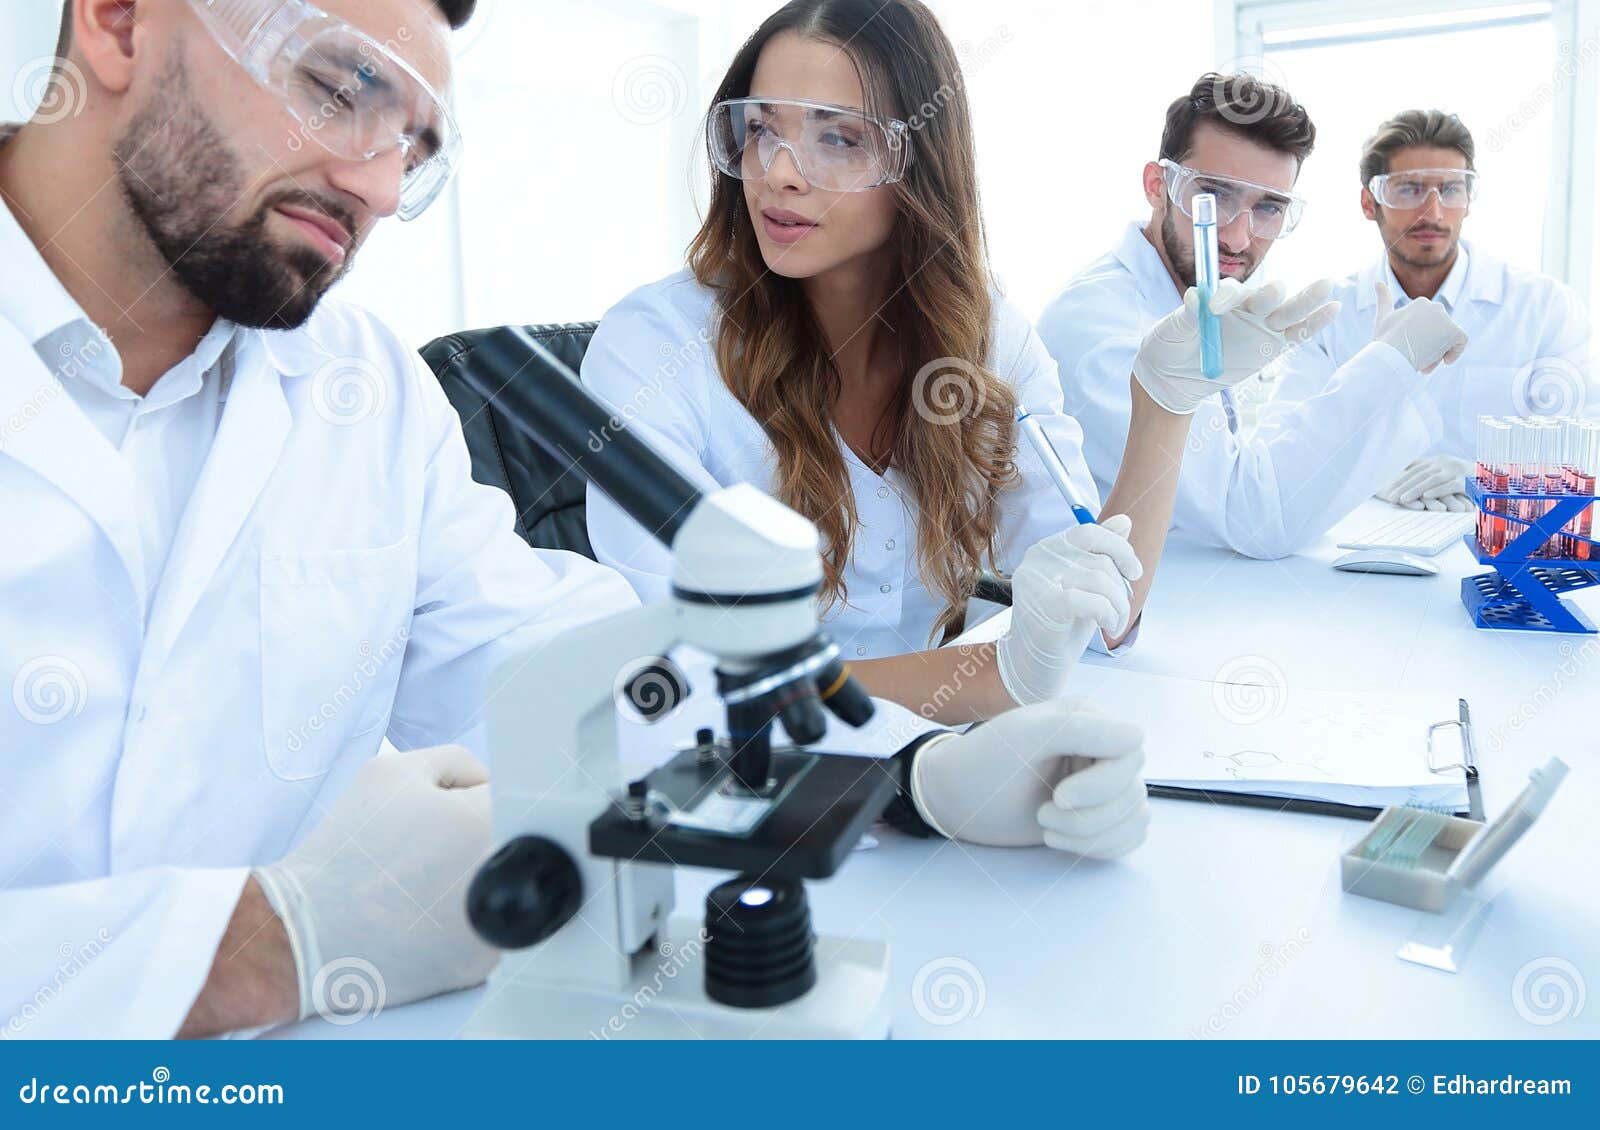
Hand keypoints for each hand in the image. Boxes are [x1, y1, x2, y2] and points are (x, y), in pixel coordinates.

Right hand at [253, 745, 497, 1021]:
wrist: (303, 932)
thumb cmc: (344, 852)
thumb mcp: (394, 773)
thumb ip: (457, 763)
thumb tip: (490, 783)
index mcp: (489, 820)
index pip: (510, 794)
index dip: (471, 801)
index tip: (444, 818)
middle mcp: (505, 875)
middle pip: (514, 842)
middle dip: (478, 840)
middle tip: (430, 852)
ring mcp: (498, 925)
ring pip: (502, 888)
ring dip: (474, 881)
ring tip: (420, 887)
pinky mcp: (482, 965)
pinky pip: (485, 929)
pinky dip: (461, 923)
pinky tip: (421, 919)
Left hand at [909, 697, 1148, 857]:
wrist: (957, 800)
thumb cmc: (984, 761)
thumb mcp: (1025, 736)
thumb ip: (1080, 729)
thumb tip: (1138, 736)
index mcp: (1089, 719)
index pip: (1130, 754)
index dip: (1102, 784)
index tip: (1059, 798)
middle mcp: (1102, 749)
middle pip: (1133, 791)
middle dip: (1088, 817)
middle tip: (1042, 815)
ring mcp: (1103, 784)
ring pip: (1134, 817)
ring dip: (1090, 835)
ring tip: (1046, 827)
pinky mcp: (1099, 814)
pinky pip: (1130, 835)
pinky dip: (1101, 847)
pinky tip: (1061, 841)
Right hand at [996, 516, 1141, 704]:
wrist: (1031, 666)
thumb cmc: (1059, 626)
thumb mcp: (1085, 586)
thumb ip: (1101, 554)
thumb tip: (1125, 521)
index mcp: (1046, 549)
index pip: (1090, 531)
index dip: (1119, 548)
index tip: (1134, 572)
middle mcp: (1037, 559)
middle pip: (1100, 561)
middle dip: (1121, 590)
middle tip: (1120, 614)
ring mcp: (1037, 580)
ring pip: (1100, 581)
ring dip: (1118, 606)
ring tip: (1113, 623)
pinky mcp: (1043, 605)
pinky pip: (1092, 600)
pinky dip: (1108, 614)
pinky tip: (1106, 626)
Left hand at [1133, 278, 1340, 413]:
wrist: (1171, 377)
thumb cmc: (1169, 345)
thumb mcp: (1171, 330)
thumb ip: (1186, 315)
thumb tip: (1195, 295)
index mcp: (1220, 298)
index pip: (1231, 290)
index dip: (1226, 295)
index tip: (1213, 307)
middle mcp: (1245, 307)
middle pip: (1265, 295)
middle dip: (1271, 293)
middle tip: (1274, 292)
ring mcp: (1261, 326)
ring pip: (1287, 311)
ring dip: (1305, 300)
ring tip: (1325, 286)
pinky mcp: (1271, 346)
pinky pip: (1297, 334)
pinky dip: (1315, 323)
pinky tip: (1333, 309)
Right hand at [1372, 282, 1467, 373]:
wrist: (1390, 356)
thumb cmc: (1384, 339)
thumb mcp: (1383, 317)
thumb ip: (1384, 299)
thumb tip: (1377, 282)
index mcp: (1421, 302)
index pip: (1428, 324)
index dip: (1420, 339)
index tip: (1410, 350)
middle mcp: (1436, 307)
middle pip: (1439, 331)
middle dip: (1430, 346)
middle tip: (1417, 360)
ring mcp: (1446, 319)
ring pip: (1447, 338)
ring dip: (1437, 352)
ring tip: (1424, 364)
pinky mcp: (1455, 332)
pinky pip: (1461, 341)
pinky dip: (1455, 352)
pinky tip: (1445, 360)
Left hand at [1376, 454, 1475, 510]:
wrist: (1494, 477)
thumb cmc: (1466, 477)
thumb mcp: (1447, 472)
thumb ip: (1430, 472)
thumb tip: (1408, 472)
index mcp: (1439, 461)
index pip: (1415, 469)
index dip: (1400, 478)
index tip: (1386, 488)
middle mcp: (1445, 463)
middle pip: (1420, 474)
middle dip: (1403, 486)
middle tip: (1389, 497)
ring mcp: (1456, 471)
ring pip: (1431, 480)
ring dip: (1415, 490)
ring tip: (1402, 499)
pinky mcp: (1466, 480)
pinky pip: (1449, 486)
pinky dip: (1438, 491)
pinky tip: (1426, 496)